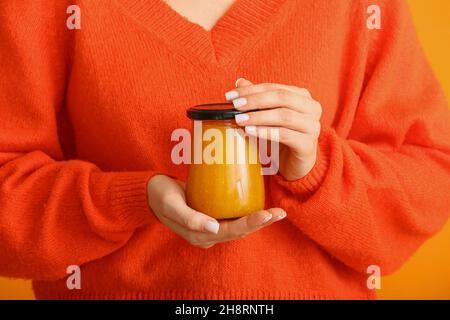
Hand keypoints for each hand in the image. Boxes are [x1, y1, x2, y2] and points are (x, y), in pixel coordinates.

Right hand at [147, 175, 286, 247]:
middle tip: (280, 213)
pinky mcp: (212, 217)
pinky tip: (259, 205)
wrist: (152, 193)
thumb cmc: (161, 196)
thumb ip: (190, 219)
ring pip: (239, 226)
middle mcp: (208, 235)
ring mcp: (211, 227)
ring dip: (258, 220)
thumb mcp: (172, 205)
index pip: (231, 231)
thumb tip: (213, 229)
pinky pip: (233, 217)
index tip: (267, 214)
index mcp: (200, 236)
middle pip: (240, 231)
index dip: (250, 224)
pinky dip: (247, 213)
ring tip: (276, 212)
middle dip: (261, 223)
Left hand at [225, 79, 321, 180]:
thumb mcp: (268, 115)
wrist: (295, 163)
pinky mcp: (308, 145)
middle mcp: (311, 108)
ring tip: (240, 120)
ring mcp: (312, 126)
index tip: (230, 96)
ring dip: (259, 117)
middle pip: (282, 98)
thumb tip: (240, 82)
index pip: (275, 87)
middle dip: (255, 100)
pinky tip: (250, 131)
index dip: (252, 90)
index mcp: (302, 96)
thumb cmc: (282, 137)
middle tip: (235, 106)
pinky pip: (285, 135)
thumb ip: (258, 98)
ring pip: (284, 116)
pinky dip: (266, 132)